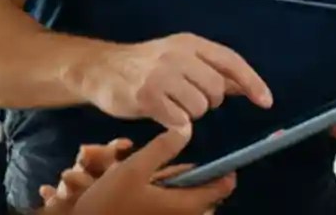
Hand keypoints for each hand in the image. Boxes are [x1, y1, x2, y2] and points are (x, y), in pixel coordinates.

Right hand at [40, 126, 235, 214]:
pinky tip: (149, 190)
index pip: (222, 189)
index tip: (221, 157)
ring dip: (182, 189)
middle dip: (199, 181)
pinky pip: (176, 210)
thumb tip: (186, 129)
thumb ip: (162, 148)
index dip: (225, 170)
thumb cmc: (110, 202)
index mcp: (185, 206)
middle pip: (208, 198)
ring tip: (158, 178)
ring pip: (190, 204)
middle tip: (176, 167)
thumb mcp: (134, 168)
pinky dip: (171, 198)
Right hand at [78, 33, 272, 128]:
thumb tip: (246, 86)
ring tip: (172, 105)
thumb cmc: (145, 65)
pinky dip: (176, 126)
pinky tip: (163, 116)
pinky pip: (179, 122)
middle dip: (209, 101)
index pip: (230, 61)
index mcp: (190, 43)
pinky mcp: (146, 96)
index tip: (266, 102)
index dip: (252, 82)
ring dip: (190, 114)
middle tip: (188, 99)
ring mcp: (161, 75)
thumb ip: (211, 69)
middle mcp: (178, 55)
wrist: (100, 68)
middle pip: (217, 90)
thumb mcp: (179, 57)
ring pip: (200, 108)